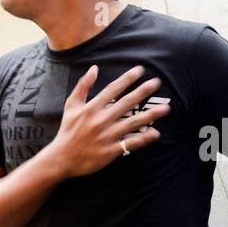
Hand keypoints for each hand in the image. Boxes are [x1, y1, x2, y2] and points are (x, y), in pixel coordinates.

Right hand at [47, 65, 169, 178]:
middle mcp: (101, 120)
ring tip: (166, 108)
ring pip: (133, 123)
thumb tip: (93, 68)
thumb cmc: (67, 131)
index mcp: (92, 108)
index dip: (127, 79)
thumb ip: (82, 86)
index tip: (140, 70)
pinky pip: (130, 143)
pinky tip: (156, 133)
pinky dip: (143, 139)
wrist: (62, 159)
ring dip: (150, 115)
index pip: (113, 89)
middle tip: (157, 82)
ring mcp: (107, 136)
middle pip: (126, 103)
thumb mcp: (71, 105)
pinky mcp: (111, 151)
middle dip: (143, 91)